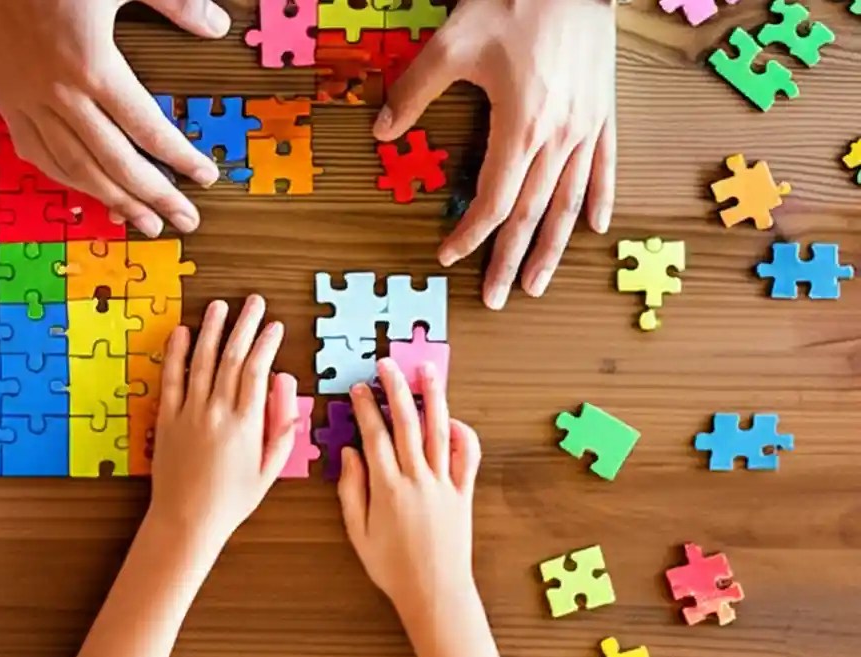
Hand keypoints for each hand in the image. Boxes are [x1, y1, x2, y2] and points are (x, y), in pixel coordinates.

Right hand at [0, 0, 228, 237]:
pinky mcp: (2, 96)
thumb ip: (174, 1)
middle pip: (114, 161)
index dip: (179, 157)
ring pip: (72, 165)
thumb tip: (215, 24)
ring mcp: (25, 99)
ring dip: (111, 199)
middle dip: (153, 195)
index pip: (146, 127)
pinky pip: (33, 150)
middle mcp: (58, 92)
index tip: (203, 177)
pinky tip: (82, 188)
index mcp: (91, 64)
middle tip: (182, 220)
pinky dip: (62, 176)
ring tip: (140, 220)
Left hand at [150, 296, 299, 546]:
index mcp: (247, 424)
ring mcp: (190, 413)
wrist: (187, 520)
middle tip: (254, 302)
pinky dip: (175, 353)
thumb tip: (286, 385)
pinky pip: (171, 378)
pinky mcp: (167, 419)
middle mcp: (218, 412)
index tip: (275, 326)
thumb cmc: (232, 500)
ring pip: (202, 360)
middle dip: (246, 325)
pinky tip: (181, 331)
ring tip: (220, 306)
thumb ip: (282, 427)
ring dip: (212, 329)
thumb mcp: (269, 469)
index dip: (267, 344)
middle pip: (233, 357)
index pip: (258, 371)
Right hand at [337, 358, 482, 615]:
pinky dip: (464, 434)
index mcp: (387, 488)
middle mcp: (417, 479)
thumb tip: (349, 453)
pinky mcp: (464, 492)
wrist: (435, 591)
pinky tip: (454, 418)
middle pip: (406, 423)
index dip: (364, 408)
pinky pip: (468, 456)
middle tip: (387, 365)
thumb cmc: (392, 567)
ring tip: (426, 371)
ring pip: (438, 431)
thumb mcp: (358, 532)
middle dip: (395, 389)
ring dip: (432, 397)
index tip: (358, 388)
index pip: (374, 435)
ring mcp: (444, 483)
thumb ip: (351, 490)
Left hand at [376, 0, 616, 308]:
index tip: (449, 256)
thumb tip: (381, 131)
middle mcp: (560, 136)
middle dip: (510, 259)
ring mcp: (587, 126)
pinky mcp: (604, 111)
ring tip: (538, 283)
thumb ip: (415, 91)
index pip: (494, 199)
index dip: (471, 233)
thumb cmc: (515, 1)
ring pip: (568, 201)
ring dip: (552, 247)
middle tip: (497, 299)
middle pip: (531, 213)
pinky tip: (591, 228)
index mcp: (522, 125)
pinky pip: (603, 167)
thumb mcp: (453, 42)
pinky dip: (596, 200)